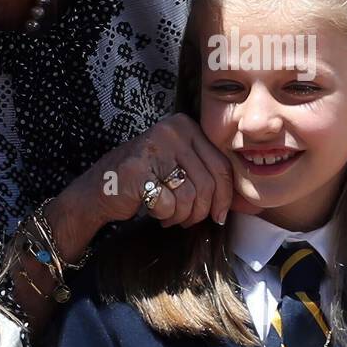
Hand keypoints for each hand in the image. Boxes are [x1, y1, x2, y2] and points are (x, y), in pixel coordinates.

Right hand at [89, 114, 234, 228]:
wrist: (100, 189)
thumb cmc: (146, 180)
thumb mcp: (181, 167)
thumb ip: (209, 175)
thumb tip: (246, 201)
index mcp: (185, 126)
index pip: (221, 165)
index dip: (225, 197)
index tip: (219, 215)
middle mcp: (171, 131)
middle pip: (208, 183)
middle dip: (202, 211)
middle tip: (189, 220)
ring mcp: (153, 148)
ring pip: (190, 196)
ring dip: (182, 215)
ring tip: (170, 215)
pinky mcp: (137, 171)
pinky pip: (168, 204)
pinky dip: (164, 215)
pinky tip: (154, 211)